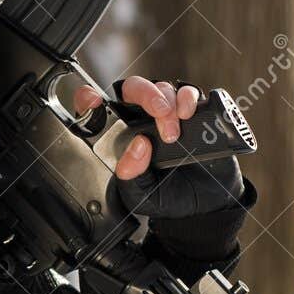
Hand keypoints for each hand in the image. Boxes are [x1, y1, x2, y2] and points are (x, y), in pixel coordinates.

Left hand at [73, 73, 244, 219]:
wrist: (203, 204)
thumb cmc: (166, 196)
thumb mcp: (140, 194)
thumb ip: (132, 175)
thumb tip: (137, 147)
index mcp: (117, 135)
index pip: (96, 109)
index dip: (90, 99)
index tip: (95, 102)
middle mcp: (140, 119)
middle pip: (134, 89)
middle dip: (145, 95)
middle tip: (158, 113)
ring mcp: (165, 114)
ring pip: (162, 89)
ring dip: (169, 104)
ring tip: (173, 133)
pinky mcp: (190, 113)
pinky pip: (187, 94)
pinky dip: (188, 98)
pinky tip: (188, 113)